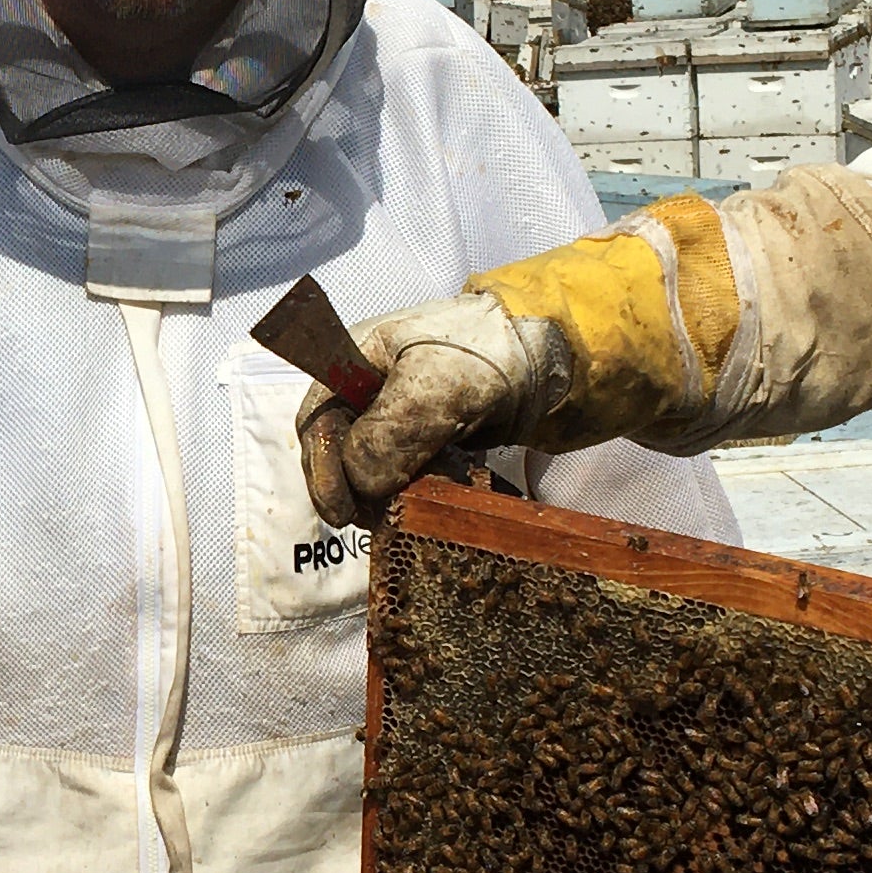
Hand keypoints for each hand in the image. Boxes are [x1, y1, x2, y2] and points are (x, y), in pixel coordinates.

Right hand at [297, 293, 563, 527]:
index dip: (320, 470)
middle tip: (375, 523)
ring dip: (387, 494)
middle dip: (353, 488)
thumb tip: (360, 488)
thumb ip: (381, 440)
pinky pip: (413, 471)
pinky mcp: (437, 433)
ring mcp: (405, 411)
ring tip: (409, 513)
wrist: (557, 349)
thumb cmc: (485, 354)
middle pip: (340, 449)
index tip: (342, 512)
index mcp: (353, 361)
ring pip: (375, 466)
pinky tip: (439, 496)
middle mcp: (371, 386)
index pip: (314, 422)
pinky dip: (421, 490)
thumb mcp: (427, 390)